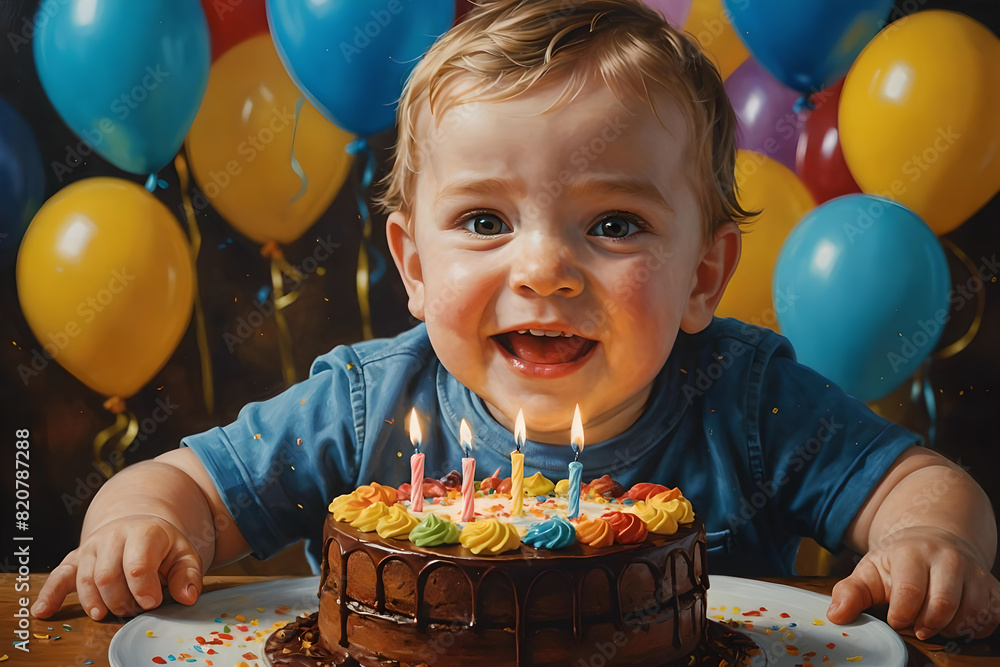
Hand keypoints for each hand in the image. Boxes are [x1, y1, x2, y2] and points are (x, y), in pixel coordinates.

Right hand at [31, 514, 202, 619]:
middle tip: (133, 610)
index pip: (137, 567)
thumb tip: (187, 597)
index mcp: (143, 533)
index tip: (151, 602)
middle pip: (107, 577)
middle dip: (120, 601)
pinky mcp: (76, 558)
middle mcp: (113, 537)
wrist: (139, 525)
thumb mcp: (183, 555)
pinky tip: (43, 611)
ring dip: (97, 603)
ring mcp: (91, 547)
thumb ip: (188, 575)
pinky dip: (50, 594)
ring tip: (109, 613)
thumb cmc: (163, 546)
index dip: (143, 590)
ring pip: (85, 581)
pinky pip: (59, 576)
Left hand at [827, 526, 999, 639]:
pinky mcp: (993, 587)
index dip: (901, 615)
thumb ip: (850, 593)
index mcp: (912, 553)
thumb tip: (835, 615)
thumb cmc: (898, 564)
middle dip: (926, 625)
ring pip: (970, 613)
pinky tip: (956, 620)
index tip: (896, 621)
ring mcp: (974, 572)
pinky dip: (973, 628)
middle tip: (915, 627)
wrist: (934, 543)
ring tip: (933, 620)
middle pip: (944, 604)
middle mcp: (947, 558)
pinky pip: (990, 618)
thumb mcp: (869, 572)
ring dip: (950, 628)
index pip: (910, 590)